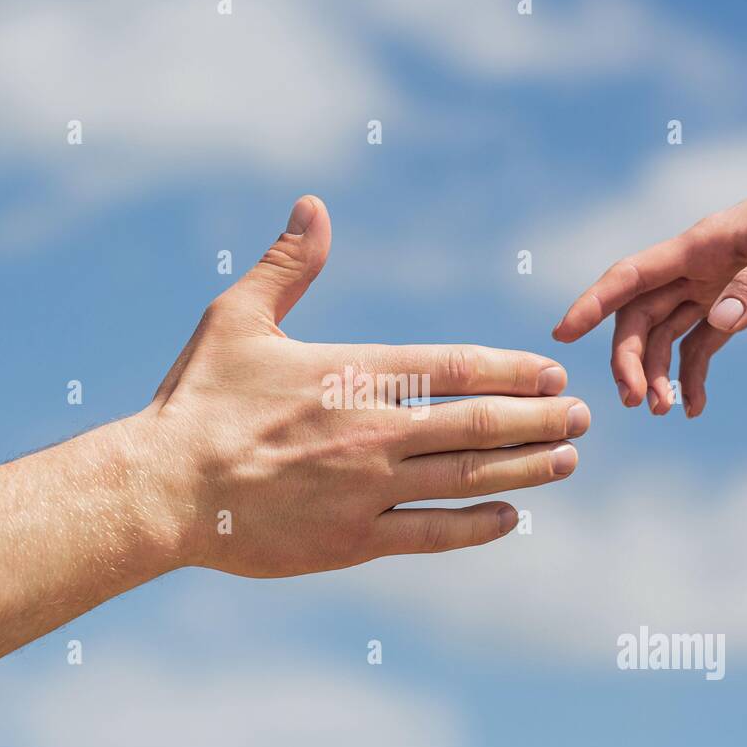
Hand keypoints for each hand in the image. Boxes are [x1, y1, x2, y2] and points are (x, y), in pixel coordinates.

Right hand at [128, 196, 590, 576]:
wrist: (162, 490)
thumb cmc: (197, 401)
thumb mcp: (236, 318)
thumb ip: (286, 265)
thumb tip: (314, 205)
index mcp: (352, 374)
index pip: (456, 369)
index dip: (514, 372)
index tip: (552, 375)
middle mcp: (372, 431)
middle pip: (480, 424)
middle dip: (541, 419)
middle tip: (584, 416)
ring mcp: (367, 490)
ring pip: (468, 478)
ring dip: (527, 467)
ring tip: (567, 460)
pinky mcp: (352, 540)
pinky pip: (433, 534)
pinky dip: (479, 525)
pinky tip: (512, 517)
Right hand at [551, 153, 746, 416]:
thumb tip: (720, 321)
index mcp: (698, 246)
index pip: (629, 277)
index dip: (592, 304)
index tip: (562, 334)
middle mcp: (693, 268)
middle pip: (638, 317)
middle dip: (628, 360)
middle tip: (635, 402)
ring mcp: (710, 288)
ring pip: (662, 335)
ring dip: (655, 374)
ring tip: (661, 411)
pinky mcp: (734, 306)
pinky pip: (698, 346)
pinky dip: (691, 377)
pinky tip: (695, 408)